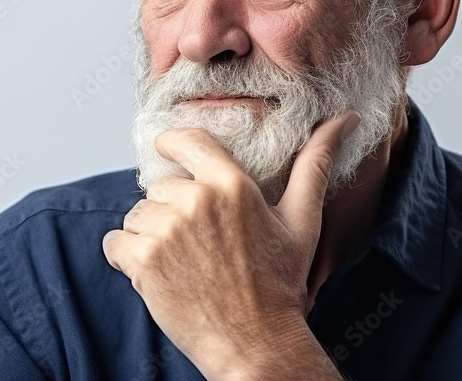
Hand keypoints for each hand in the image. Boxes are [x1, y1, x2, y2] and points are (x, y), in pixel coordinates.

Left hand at [102, 111, 360, 379]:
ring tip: (182, 260)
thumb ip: (315, 163)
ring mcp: (166, 231)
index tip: (169, 151)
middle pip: (161, 186)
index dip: (172, 144)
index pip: (185, 140)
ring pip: (137, 215)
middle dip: (171, 209)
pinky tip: (157, 272)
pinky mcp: (142, 261)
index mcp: (231, 184)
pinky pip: (115, 242)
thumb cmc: (280, 282)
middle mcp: (195, 201)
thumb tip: (346, 118)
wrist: (255, 342)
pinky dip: (127, 257)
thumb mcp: (302, 219)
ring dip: (150, 234)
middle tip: (199, 241)